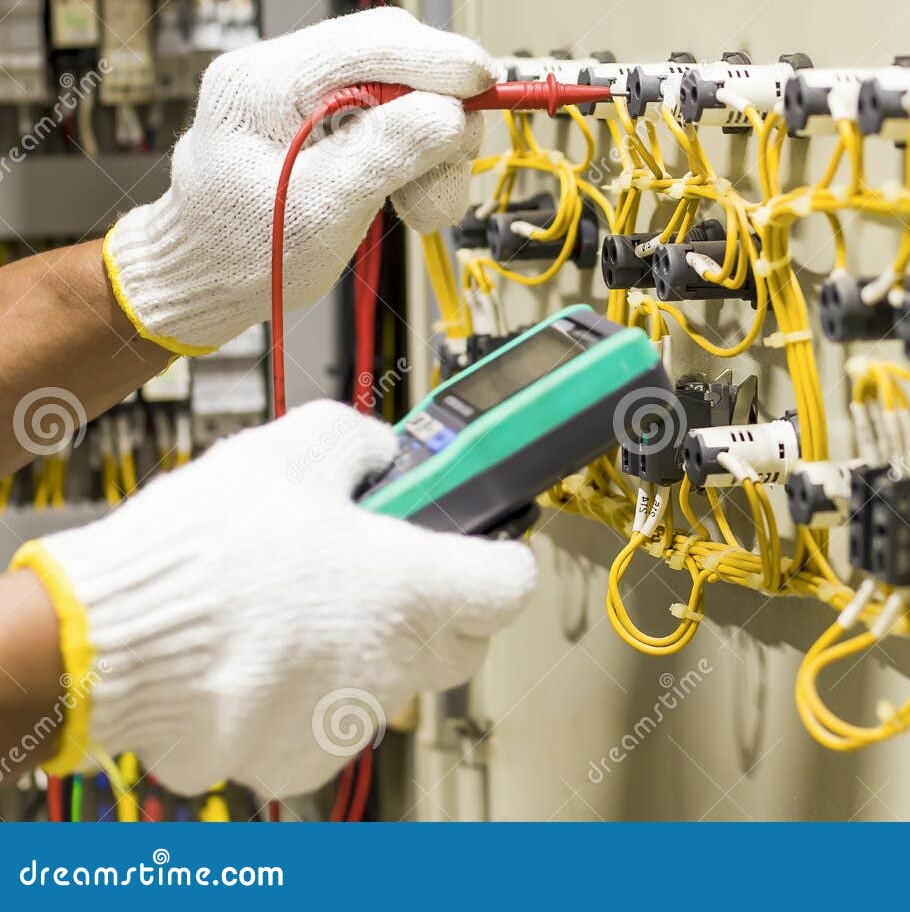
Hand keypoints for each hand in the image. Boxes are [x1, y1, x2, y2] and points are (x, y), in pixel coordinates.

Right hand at [10, 401, 536, 797]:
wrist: (104, 641)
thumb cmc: (201, 550)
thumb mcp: (293, 448)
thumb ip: (362, 442)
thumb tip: (382, 453)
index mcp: (414, 586)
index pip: (511, 585)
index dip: (499, 557)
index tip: (480, 546)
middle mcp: (395, 663)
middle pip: (460, 641)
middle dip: (436, 606)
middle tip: (381, 568)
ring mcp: (348, 720)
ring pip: (388, 682)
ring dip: (362, 648)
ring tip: (293, 606)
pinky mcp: (296, 761)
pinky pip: (326, 725)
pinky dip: (305, 696)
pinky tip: (260, 655)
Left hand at [105, 7, 493, 352]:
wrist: (206, 277)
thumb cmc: (244, 253)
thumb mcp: (317, 213)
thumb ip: (383, 155)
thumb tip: (450, 113)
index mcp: (263, 82)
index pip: (368, 41)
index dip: (437, 60)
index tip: (485, 87)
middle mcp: (282, 70)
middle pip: (395, 54)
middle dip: (441, 108)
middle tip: (456, 165)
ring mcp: (304, 89)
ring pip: (405, 86)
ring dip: (436, 143)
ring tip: (427, 205)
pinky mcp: (326, 114)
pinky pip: (394, 113)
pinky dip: (419, 153)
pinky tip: (411, 193)